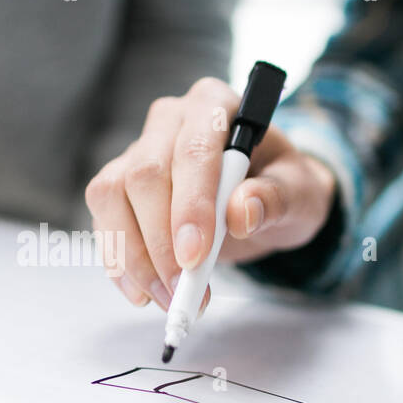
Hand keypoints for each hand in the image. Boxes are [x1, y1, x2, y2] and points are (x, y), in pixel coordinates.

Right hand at [84, 77, 336, 308]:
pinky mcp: (119, 184)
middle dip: (159, 242)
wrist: (261, 199)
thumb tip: (241, 212)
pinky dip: (119, 262)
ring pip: (112, 196)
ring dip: (134, 256)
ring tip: (165, 297)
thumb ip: (276, 198)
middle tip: (182, 289)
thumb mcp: (299, 193)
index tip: (194, 256)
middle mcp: (169, 120)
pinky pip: (103, 219)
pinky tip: (142, 291)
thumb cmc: (281, 187)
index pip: (193, 150)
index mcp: (215, 106)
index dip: (189, 205)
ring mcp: (138, 150)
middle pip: (144, 175)